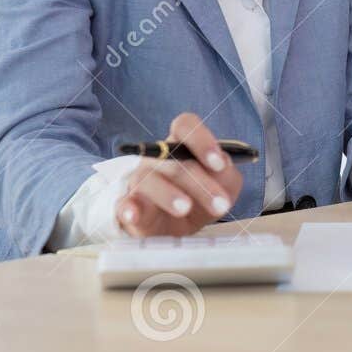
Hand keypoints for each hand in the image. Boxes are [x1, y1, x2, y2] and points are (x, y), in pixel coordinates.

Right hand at [115, 113, 244, 237]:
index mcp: (182, 144)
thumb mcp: (223, 186)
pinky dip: (128, 208)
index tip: (219, 164)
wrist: (172, 225)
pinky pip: (123, 204)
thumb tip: (223, 168)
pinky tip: (134, 215)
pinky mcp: (128, 206)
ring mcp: (140, 180)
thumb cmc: (199, 195)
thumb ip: (228, 175)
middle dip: (200, 182)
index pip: (186, 126)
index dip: (203, 141)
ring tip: (185, 209)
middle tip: (220, 204)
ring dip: (169, 195)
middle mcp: (158, 157)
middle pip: (174, 158)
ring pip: (150, 181)